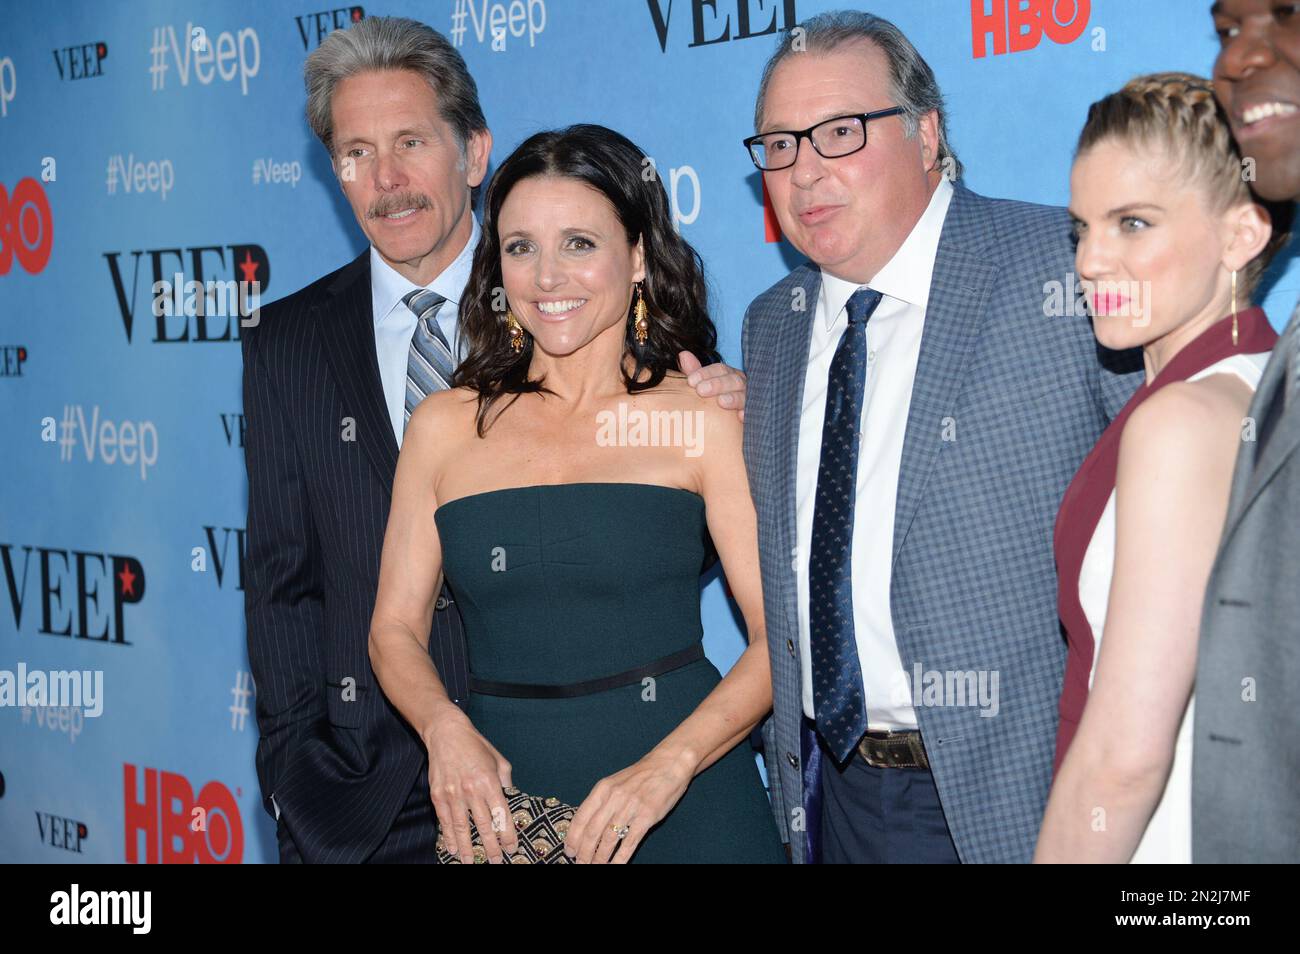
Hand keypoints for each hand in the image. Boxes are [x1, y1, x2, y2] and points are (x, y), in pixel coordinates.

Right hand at [423, 708, 518, 862]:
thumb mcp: (498, 760)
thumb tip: (511, 800)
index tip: (512, 848)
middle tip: (496, 861)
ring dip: (468, 848)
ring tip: (472, 863)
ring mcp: (453, 794)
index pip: (501, 815)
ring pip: (462, 828)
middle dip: (491, 847)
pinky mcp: (438, 795)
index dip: (507, 835)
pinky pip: (445, 821)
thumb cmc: (476, 746)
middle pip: (483, 826)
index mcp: (490, 782)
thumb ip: (506, 782)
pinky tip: (453, 849)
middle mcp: (471, 790)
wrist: (447, 733)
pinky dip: (449, 837)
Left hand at [563, 750, 693, 863]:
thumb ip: (600, 802)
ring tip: (595, 866)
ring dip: (599, 857)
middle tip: (580, 863)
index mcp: (603, 789)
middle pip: (592, 832)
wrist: (668, 765)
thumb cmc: (640, 776)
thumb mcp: (614, 782)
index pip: (581, 817)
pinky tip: (614, 866)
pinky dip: (620, 858)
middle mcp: (614, 798)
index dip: (573, 837)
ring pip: (609, 839)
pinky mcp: (646, 817)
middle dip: (584, 852)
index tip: (568, 851)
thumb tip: (584, 826)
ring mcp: (630, 808)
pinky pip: (630, 842)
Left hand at [678, 350, 746, 421]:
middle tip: (700, 391)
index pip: (719, 369)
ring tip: (721, 402)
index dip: (705, 373)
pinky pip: (753, 413)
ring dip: (733, 398)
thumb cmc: (712, 402)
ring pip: (744, 395)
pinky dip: (748, 413)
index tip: (691, 381)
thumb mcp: (702, 386)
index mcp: (729, 376)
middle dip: (717, 384)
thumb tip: (683, 355)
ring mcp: (749, 399)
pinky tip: (740, 417)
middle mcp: (741, 385)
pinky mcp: (753, 415)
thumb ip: (694, 372)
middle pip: (733, 380)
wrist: (724, 425)